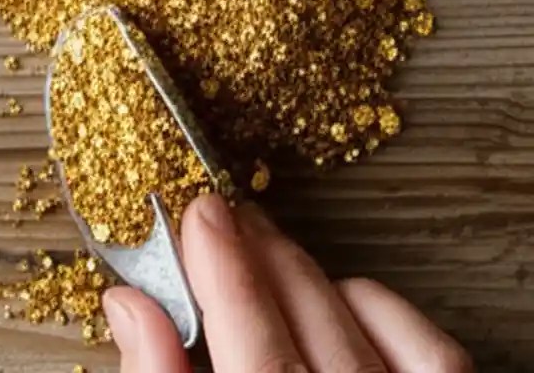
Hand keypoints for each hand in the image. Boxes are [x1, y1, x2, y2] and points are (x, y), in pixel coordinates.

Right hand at [104, 193, 473, 372]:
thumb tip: (129, 307)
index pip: (252, 343)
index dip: (222, 270)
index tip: (194, 211)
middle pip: (301, 316)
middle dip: (252, 253)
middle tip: (214, 213)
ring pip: (359, 320)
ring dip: (303, 272)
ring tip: (260, 244)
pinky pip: (431, 349)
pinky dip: (376, 305)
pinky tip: (339, 291)